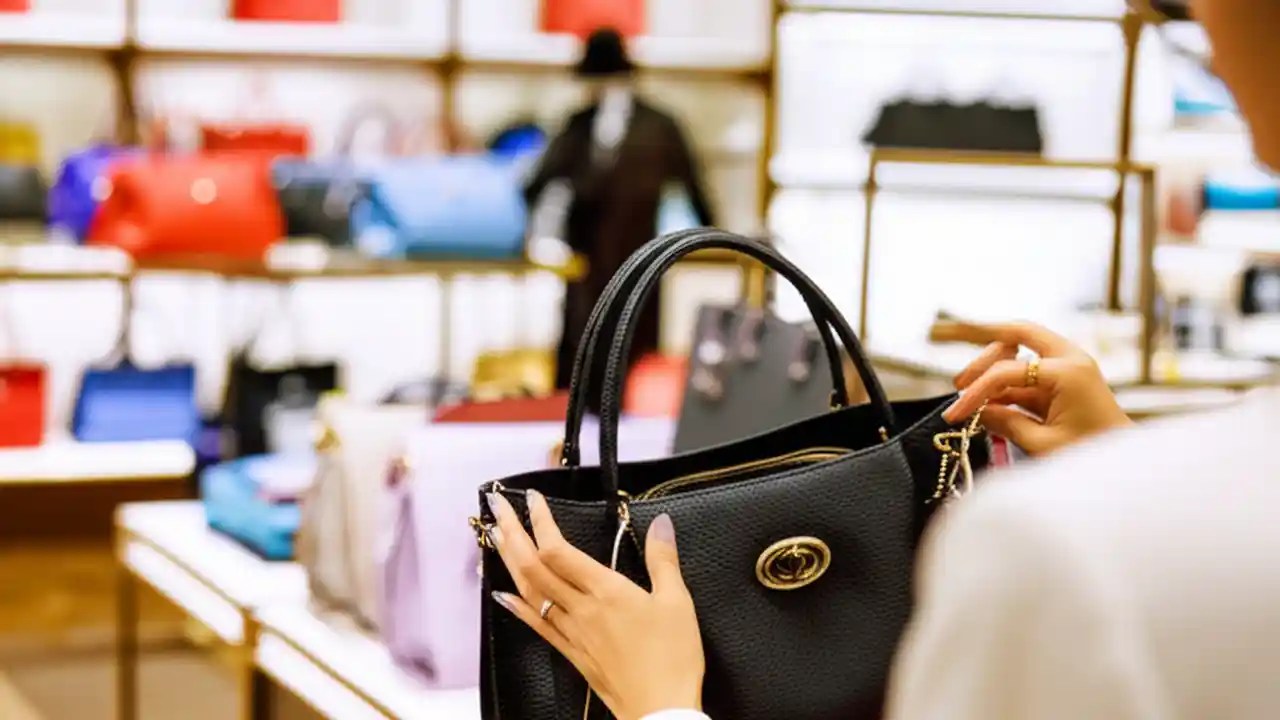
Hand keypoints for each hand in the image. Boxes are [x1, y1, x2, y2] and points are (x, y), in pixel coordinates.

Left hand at [487, 490, 704, 719]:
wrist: (660, 710)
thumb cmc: (673, 658)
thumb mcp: (678, 602)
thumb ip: (663, 560)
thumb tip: (661, 523)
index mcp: (606, 591)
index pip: (559, 549)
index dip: (540, 521)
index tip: (532, 499)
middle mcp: (581, 609)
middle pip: (534, 565)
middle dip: (512, 532)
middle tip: (495, 506)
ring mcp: (572, 632)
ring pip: (530, 590)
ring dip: (508, 560)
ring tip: (494, 536)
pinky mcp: (572, 652)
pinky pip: (537, 624)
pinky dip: (517, 605)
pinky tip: (502, 594)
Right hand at [938, 322, 1131, 455]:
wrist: (1129, 469)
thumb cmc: (1093, 458)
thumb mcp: (1043, 445)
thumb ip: (1005, 423)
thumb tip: (976, 412)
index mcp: (1068, 372)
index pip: (1007, 372)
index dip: (976, 392)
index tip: (955, 415)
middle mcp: (1069, 360)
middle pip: (1016, 334)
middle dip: (981, 347)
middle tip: (958, 378)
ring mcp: (1067, 369)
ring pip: (1018, 352)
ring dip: (990, 367)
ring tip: (965, 390)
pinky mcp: (1063, 384)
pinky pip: (1025, 375)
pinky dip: (1004, 386)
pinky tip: (985, 404)